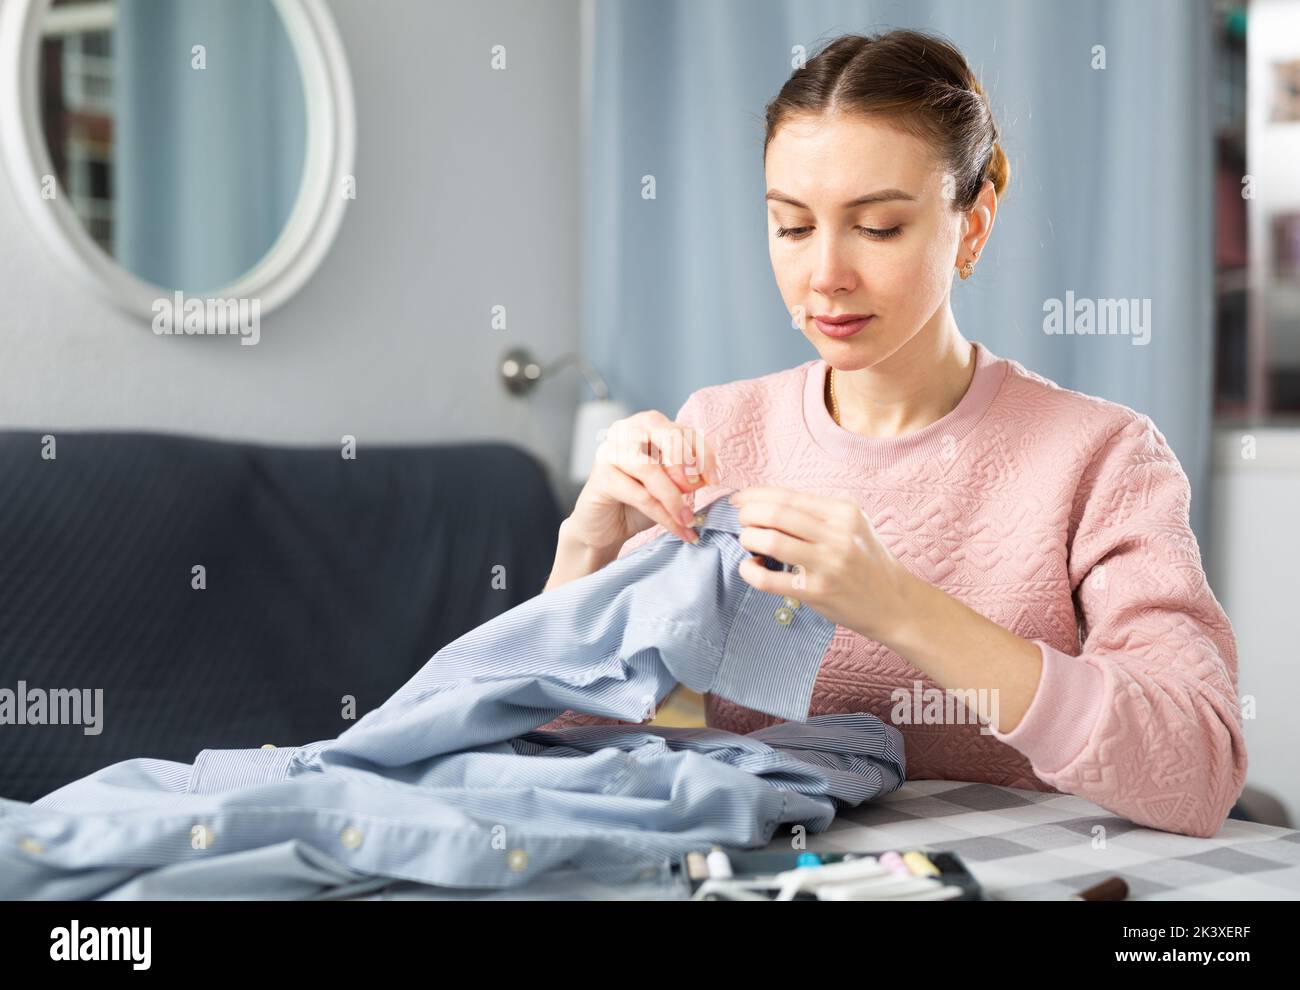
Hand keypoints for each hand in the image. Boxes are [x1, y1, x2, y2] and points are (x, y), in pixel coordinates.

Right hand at [564, 409, 718, 554]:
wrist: (604, 528)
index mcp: (648, 427)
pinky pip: (639, 495)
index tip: (715, 480)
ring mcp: (611, 451)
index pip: (684, 430)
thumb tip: (707, 478)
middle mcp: (628, 431)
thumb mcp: (670, 486)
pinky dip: (663, 515)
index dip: (704, 453)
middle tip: (699, 488)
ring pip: (651, 468)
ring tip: (688, 520)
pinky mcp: (601, 477)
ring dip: (674, 498)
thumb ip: (688, 476)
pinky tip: (677, 529)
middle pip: (667, 434)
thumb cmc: (639, 502)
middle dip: (688, 462)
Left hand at [730, 486, 917, 644]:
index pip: (788, 496)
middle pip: (776, 514)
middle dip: (748, 514)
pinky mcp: (816, 592)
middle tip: (742, 521)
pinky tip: (749, 567)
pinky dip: (750, 571)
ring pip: (771, 541)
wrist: (894, 602)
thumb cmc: (867, 561)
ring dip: (748, 538)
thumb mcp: (853, 526)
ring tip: (748, 542)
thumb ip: (818, 513)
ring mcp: (828, 564)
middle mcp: (837, 535)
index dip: (756, 495)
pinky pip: (769, 579)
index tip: (739, 499)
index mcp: (844, 513)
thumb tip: (768, 503)